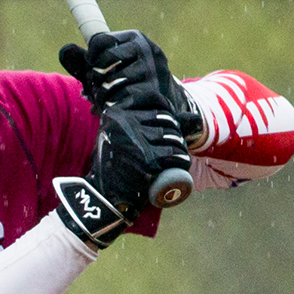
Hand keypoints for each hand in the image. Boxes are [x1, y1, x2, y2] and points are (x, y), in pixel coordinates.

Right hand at [53, 103, 191, 249]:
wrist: (103, 195)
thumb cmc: (113, 166)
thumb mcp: (118, 137)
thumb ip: (138, 123)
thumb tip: (190, 117)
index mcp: (115, 113)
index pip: (152, 98)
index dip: (167, 108)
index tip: (169, 120)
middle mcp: (125, 122)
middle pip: (166, 118)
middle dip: (175, 131)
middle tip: (172, 144)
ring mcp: (136, 141)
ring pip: (173, 137)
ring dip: (180, 147)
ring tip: (176, 156)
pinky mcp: (147, 159)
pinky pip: (174, 155)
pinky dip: (181, 160)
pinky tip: (180, 164)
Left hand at [59, 30, 204, 146]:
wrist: (162, 99)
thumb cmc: (128, 79)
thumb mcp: (107, 66)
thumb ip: (83, 60)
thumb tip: (64, 50)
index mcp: (134, 38)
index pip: (100, 40)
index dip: (89, 56)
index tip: (91, 66)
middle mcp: (145, 49)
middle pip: (105, 59)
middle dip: (94, 75)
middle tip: (95, 85)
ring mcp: (152, 69)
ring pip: (113, 80)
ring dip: (101, 93)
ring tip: (104, 97)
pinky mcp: (154, 89)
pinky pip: (124, 96)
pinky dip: (114, 103)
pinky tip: (115, 105)